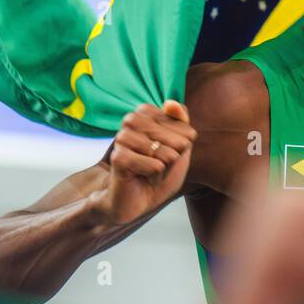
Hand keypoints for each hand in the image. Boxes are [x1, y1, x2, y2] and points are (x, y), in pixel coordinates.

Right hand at [96, 100, 197, 224]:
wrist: (134, 200)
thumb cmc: (157, 171)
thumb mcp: (178, 146)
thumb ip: (181, 122)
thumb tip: (170, 103)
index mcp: (146, 113)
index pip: (184, 128)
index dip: (182, 147)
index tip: (165, 153)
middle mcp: (132, 120)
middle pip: (179, 141)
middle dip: (174, 160)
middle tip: (157, 166)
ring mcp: (123, 137)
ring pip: (168, 154)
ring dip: (164, 170)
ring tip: (148, 172)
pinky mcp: (118, 157)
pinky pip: (156, 167)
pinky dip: (155, 178)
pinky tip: (141, 178)